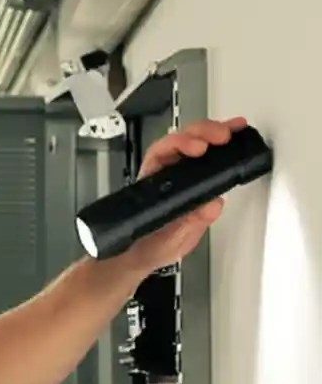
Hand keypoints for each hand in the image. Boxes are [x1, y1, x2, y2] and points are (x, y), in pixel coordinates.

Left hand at [119, 116, 247, 274]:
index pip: (162, 153)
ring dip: (213, 132)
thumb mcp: (170, 238)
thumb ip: (190, 223)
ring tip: (234, 130)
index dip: (180, 144)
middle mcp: (163, 174)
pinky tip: (235, 137)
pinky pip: (206, 155)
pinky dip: (221, 144)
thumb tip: (211, 204)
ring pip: (192, 142)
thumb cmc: (151, 244)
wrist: (148, 254)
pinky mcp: (194, 177)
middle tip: (222, 136)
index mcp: (152, 184)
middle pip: (179, 140)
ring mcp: (179, 173)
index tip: (198, 147)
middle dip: (201, 133)